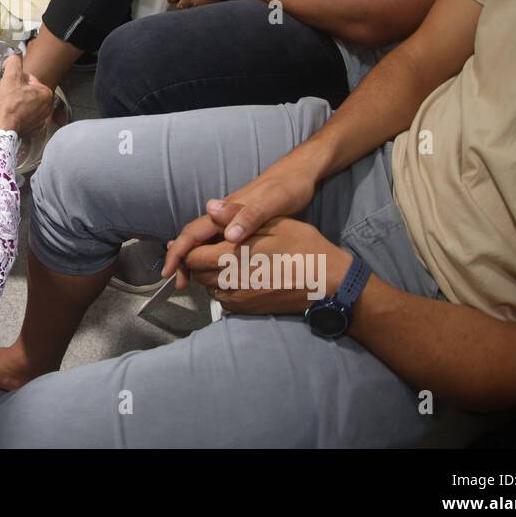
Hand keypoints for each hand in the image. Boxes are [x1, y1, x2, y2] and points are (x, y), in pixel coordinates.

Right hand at [0, 53, 53, 139]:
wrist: (1, 128)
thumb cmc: (7, 104)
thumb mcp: (10, 77)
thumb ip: (14, 62)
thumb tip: (14, 56)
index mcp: (46, 93)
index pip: (29, 79)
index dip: (16, 80)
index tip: (9, 86)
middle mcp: (47, 107)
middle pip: (28, 92)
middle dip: (17, 92)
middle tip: (7, 96)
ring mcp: (41, 120)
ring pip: (26, 104)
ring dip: (17, 103)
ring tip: (8, 105)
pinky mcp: (33, 129)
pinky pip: (25, 116)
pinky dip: (17, 114)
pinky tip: (10, 114)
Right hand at [161, 162, 318, 287]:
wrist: (299, 175)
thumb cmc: (286, 188)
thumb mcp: (271, 203)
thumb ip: (248, 216)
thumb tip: (227, 234)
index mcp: (225, 211)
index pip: (192, 234)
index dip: (178, 253)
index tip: (169, 272)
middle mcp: (223, 217)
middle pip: (193, 240)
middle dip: (182, 261)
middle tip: (180, 283)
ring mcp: (232, 221)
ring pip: (205, 243)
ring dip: (195, 261)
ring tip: (191, 280)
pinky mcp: (242, 226)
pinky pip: (218, 244)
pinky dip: (210, 258)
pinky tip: (215, 269)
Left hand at [180, 217, 350, 313]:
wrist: (330, 284)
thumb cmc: (305, 248)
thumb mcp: (274, 223)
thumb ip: (237, 215)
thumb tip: (210, 207)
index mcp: (232, 256)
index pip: (193, 256)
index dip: (185, 249)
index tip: (187, 243)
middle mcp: (230, 280)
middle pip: (197, 273)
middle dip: (197, 262)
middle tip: (205, 251)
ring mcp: (239, 298)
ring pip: (209, 287)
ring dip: (208, 275)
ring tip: (221, 262)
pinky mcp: (248, 309)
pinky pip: (223, 300)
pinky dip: (222, 288)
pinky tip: (235, 277)